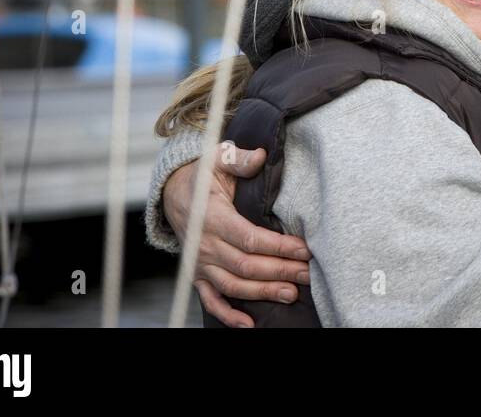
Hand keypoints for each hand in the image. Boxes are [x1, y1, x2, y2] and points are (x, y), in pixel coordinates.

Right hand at [162, 141, 313, 327]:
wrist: (172, 192)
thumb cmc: (201, 175)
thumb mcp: (217, 158)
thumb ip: (238, 159)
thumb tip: (261, 156)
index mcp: (213, 218)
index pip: (250, 239)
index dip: (278, 247)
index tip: (304, 250)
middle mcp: (205, 245)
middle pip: (247, 266)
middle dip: (280, 272)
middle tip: (308, 275)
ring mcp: (201, 264)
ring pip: (234, 285)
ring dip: (264, 292)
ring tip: (292, 294)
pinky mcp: (198, 275)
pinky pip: (211, 300)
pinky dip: (228, 315)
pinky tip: (249, 324)